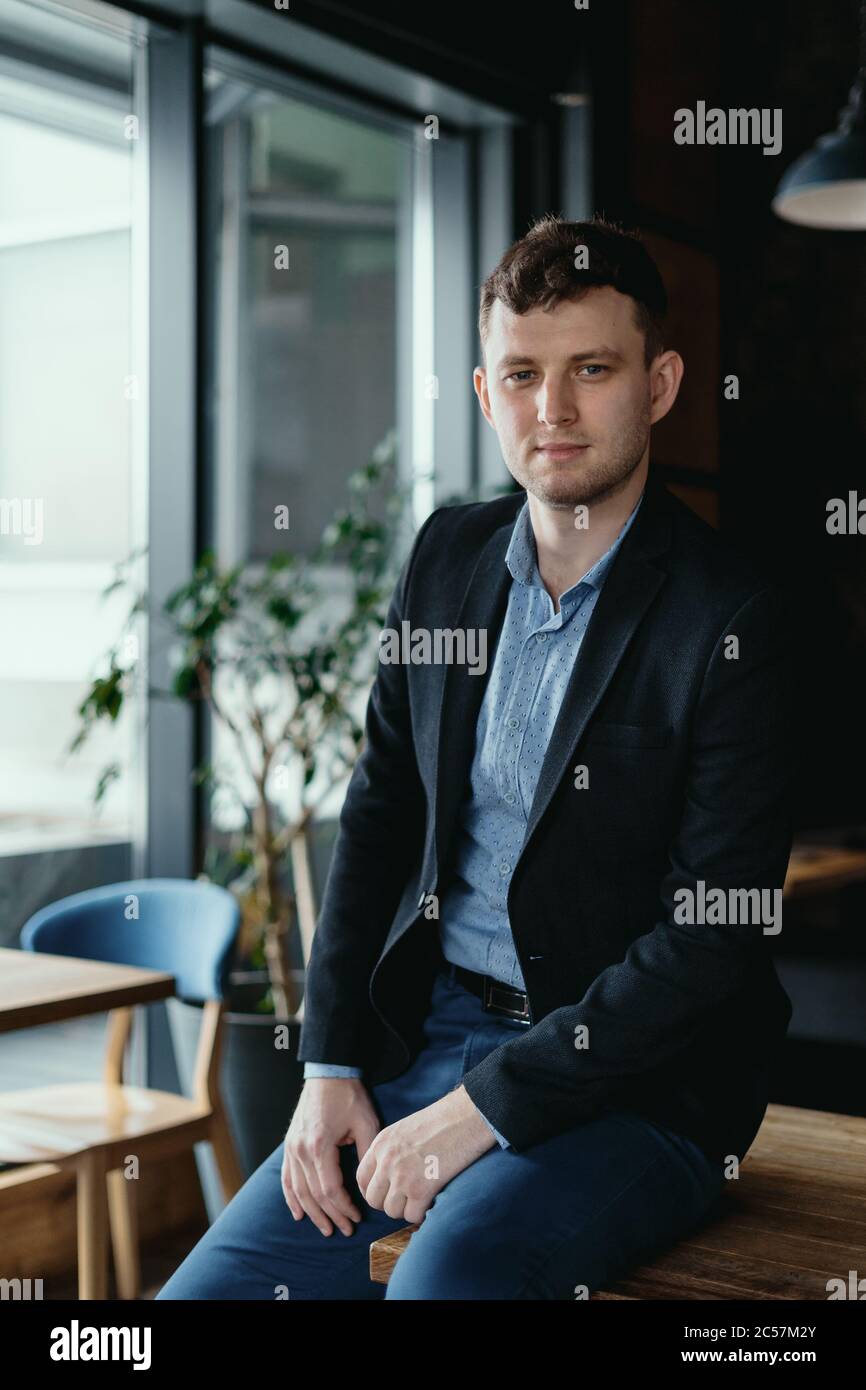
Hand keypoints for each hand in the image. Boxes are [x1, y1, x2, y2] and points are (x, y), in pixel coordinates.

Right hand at [281, 1077, 381, 1236]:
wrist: (328, 1073)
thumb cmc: (349, 1097)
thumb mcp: (366, 1123)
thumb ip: (366, 1155)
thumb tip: (368, 1184)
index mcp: (320, 1146)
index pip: (330, 1189)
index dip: (343, 1207)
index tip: (357, 1217)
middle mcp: (301, 1150)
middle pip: (314, 1195)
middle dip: (331, 1216)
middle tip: (346, 1230)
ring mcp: (291, 1148)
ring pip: (298, 1191)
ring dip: (312, 1213)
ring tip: (326, 1228)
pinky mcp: (289, 1145)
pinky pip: (286, 1178)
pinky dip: (291, 1198)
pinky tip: (299, 1213)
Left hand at [355, 1085, 495, 1225]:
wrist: (466, 1115)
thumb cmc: (443, 1120)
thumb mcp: (406, 1129)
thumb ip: (392, 1151)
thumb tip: (389, 1177)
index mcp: (381, 1143)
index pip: (361, 1178)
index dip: (372, 1191)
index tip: (385, 1194)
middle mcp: (387, 1160)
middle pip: (373, 1199)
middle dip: (389, 1203)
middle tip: (407, 1198)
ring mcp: (402, 1176)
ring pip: (392, 1211)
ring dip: (406, 1209)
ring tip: (422, 1197)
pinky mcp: (421, 1189)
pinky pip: (412, 1216)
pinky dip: (421, 1214)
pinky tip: (432, 1201)